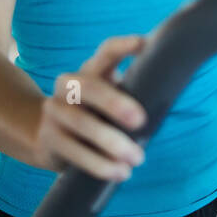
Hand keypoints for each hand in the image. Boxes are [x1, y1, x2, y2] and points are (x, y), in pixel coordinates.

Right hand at [31, 35, 149, 181]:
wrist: (47, 139)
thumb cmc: (95, 116)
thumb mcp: (109, 100)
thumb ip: (131, 95)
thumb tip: (168, 101)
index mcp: (90, 71)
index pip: (105, 52)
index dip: (122, 46)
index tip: (144, 44)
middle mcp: (67, 85)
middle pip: (90, 88)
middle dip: (115, 103)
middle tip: (140, 121)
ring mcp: (54, 111)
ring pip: (81, 123)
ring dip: (112, 143)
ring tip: (137, 158)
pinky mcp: (48, 139)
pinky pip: (74, 151)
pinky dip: (100, 164)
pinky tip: (120, 172)